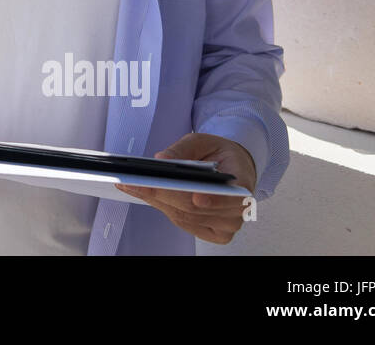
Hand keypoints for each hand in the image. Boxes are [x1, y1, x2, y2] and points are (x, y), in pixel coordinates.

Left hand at [114, 133, 256, 244]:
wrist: (231, 167)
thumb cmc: (218, 154)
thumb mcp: (201, 141)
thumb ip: (182, 149)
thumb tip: (161, 159)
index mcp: (243, 181)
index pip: (233, 196)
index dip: (215, 200)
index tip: (197, 198)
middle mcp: (239, 209)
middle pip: (198, 208)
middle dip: (164, 194)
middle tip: (136, 182)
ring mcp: (227, 225)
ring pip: (186, 216)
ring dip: (156, 200)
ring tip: (131, 185)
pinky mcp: (213, 233)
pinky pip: (183, 223)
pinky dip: (163, 207)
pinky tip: (145, 194)